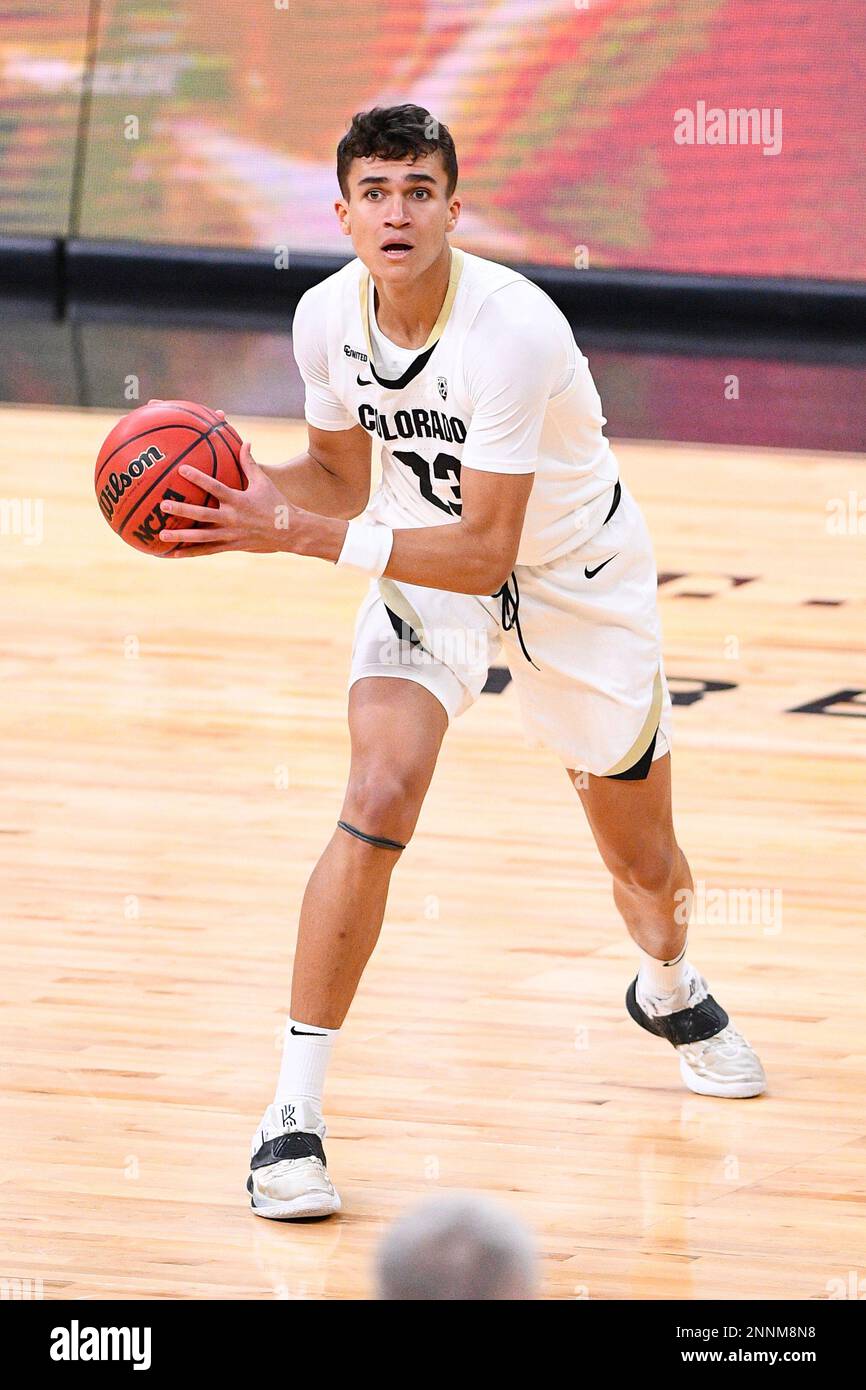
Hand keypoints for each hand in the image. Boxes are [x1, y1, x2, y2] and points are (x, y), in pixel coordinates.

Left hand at [159, 439, 298, 555]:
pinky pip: (208, 550)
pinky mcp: (231, 546)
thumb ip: (250, 463)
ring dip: (182, 535)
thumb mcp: (263, 482)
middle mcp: (232, 518)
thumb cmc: (276, 503)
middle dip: (183, 509)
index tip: (181, 470)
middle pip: (203, 514)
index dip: (199, 478)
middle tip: (164, 505)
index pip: (215, 487)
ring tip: (162, 534)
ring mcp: (231, 534)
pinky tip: (174, 553)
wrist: (290, 531)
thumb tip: (245, 442)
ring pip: (202, 537)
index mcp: (238, 500)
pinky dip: (191, 552)